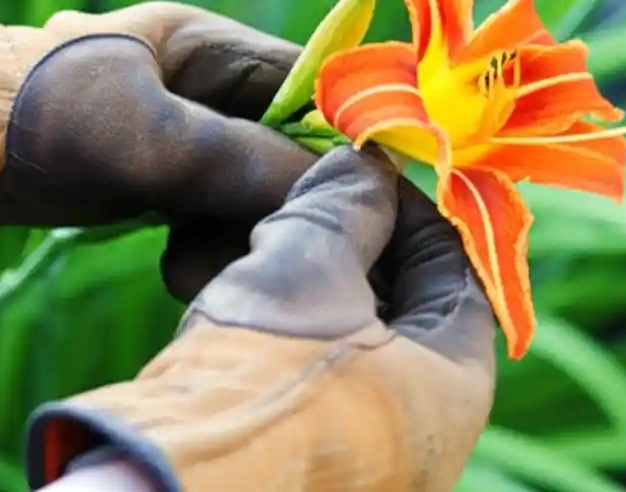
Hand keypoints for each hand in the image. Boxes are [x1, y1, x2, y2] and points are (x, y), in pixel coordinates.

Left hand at [0, 0, 314, 296]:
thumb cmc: (37, 116)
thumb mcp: (146, 136)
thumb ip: (241, 159)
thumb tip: (330, 188)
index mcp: (203, 46)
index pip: (307, 79)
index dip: (340, 132)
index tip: (360, 194)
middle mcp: (198, 85)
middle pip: (282, 142)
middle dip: (280, 199)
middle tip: (276, 249)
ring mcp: (174, 131)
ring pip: (245, 185)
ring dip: (236, 231)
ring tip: (199, 264)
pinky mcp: (150, 175)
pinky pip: (204, 211)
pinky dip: (200, 242)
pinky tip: (176, 266)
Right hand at [26, 148, 497, 491]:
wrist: (166, 477)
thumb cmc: (260, 369)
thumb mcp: (309, 263)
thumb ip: (345, 204)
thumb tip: (366, 164)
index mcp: (455, 389)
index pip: (459, 276)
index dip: (413, 213)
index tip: (368, 176)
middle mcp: (427, 437)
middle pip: (409, 313)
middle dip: (361, 249)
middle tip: (314, 205)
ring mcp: (373, 460)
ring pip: (362, 348)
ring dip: (322, 288)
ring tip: (273, 245)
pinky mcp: (316, 467)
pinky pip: (325, 387)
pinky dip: (300, 335)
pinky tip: (254, 303)